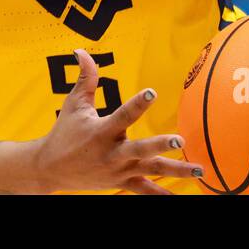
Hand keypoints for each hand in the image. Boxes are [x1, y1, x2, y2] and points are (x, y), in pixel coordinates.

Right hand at [29, 49, 201, 193]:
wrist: (49, 169)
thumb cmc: (63, 132)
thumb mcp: (74, 104)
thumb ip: (85, 78)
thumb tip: (81, 51)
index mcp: (101, 131)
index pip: (123, 115)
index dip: (137, 104)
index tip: (152, 92)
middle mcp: (112, 153)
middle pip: (140, 149)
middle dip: (160, 145)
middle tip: (179, 140)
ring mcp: (119, 170)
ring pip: (150, 170)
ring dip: (175, 170)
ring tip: (199, 169)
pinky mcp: (121, 183)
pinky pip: (144, 190)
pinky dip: (161, 195)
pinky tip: (180, 197)